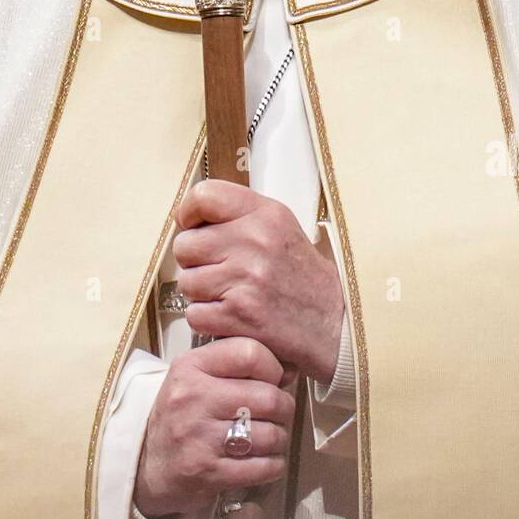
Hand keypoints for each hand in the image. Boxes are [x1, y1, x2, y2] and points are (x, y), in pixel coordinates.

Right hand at [133, 337, 295, 518]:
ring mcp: (200, 438)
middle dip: (284, 407)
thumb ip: (236, 366)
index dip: (272, 366)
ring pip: (270, 434)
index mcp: (190, 367)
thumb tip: (290, 369)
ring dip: (280, 438)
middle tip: (279, 413)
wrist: (145, 466)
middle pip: (267, 396)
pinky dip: (274, 464)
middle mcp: (192, 398)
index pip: (249, 352)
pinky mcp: (208, 473)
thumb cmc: (180, 415)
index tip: (272, 379)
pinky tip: (267, 460)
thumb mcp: (195, 377)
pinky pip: (263, 467)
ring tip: (271, 437)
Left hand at [174, 180, 344, 383]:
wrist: (333, 322)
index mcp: (265, 214)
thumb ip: (239, 215)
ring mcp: (246, 279)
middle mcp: (255, 242)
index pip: (204, 196)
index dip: (188, 213)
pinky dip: (207, 319)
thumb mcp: (279, 227)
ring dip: (201, 293)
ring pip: (187, 282)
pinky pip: (195, 314)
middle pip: (185, 245)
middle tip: (218, 269)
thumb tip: (191, 218)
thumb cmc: (301, 275)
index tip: (192, 226)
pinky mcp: (239, 315)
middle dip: (195, 261)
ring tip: (228, 293)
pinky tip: (229, 315)